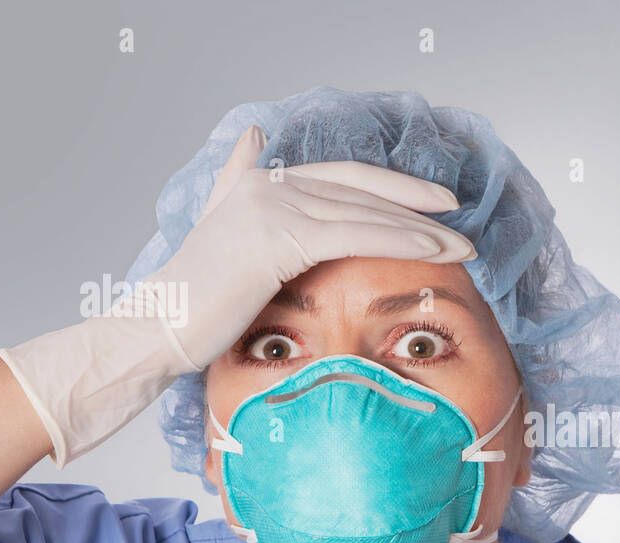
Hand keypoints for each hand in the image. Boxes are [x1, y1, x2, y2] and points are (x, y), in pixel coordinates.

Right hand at [149, 124, 476, 370]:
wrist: (157, 328)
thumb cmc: (195, 300)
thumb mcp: (221, 229)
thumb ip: (239, 182)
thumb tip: (256, 137)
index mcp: (259, 180)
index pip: (343, 178)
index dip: (392, 187)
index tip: (434, 203)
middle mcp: (266, 183)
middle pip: (361, 190)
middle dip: (417, 206)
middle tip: (461, 220)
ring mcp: (270, 205)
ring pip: (365, 213)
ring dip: (421, 229)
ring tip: (462, 246)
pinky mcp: (277, 237)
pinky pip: (354, 235)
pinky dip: (399, 240)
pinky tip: (433, 249)